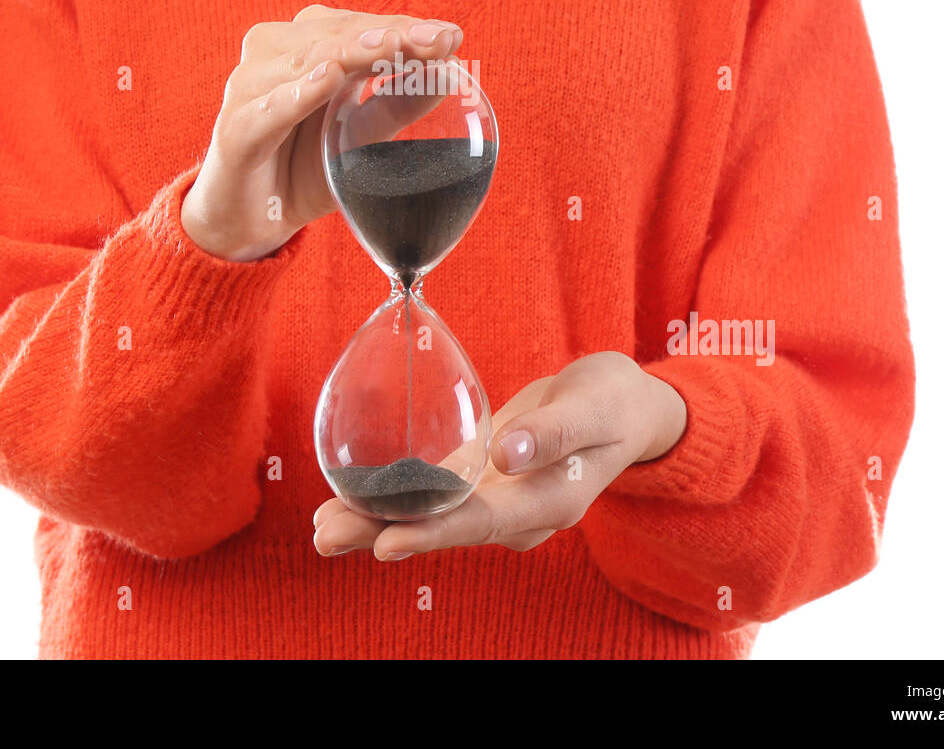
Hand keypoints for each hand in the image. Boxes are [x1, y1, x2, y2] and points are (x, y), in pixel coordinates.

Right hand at [181, 4, 462, 260]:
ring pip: (306, 58)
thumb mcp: (362, 136)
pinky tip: (328, 78)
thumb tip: (450, 72)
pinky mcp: (235, 126)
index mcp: (310, 46)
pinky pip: (271, 106)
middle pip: (339, 33)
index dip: (407, 27)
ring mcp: (251, 86)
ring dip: (351, 51)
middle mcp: (277, 53)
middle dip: (390, 35)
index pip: (363, 26)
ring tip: (392, 47)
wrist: (249, 219)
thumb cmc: (304, 166)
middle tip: (438, 40)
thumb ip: (398, 104)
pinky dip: (299, 92)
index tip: (452, 36)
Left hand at [312, 351, 687, 560]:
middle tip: (325, 534)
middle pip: (444, 528)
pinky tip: (351, 500)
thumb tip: (505, 455)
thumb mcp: (595, 407)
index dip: (433, 533)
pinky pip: (432, 497)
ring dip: (375, 522)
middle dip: (382, 535)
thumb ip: (554, 432)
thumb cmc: (612, 403)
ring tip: (322, 525)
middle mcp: (516, 514)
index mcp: (549, 502)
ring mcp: (496, 501)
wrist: (622, 408)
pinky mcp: (480, 481)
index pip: (483, 523)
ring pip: (430, 517)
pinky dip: (392, 499)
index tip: (386, 541)